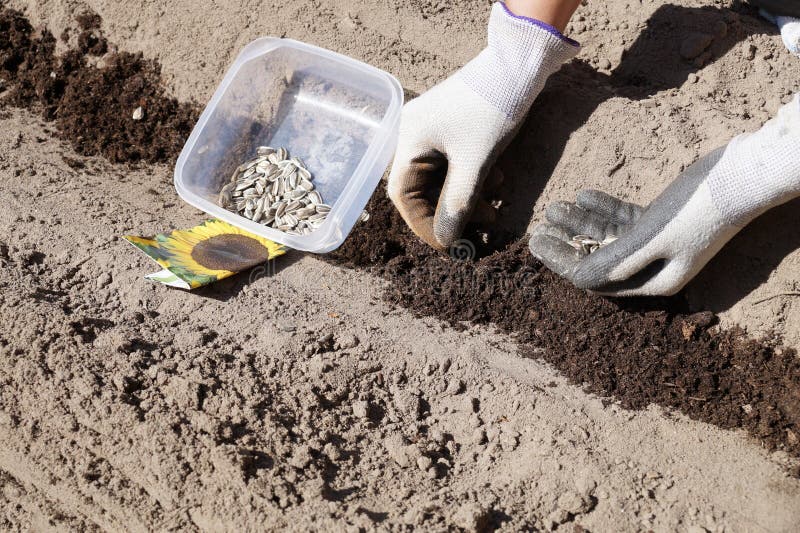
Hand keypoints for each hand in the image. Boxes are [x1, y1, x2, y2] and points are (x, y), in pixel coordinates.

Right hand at [388, 2, 577, 249]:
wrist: (519, 64)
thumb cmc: (493, 108)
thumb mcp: (477, 162)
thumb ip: (458, 203)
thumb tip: (446, 241)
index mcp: (409, 141)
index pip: (404, 196)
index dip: (424, 225)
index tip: (449, 245)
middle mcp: (413, 137)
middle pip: (422, 190)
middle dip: (452, 212)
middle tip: (480, 228)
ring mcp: (432, 133)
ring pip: (441, 180)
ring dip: (467, 199)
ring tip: (495, 207)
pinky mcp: (451, 131)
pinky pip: (454, 166)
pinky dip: (473, 181)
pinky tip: (497, 183)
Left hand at [529, 95, 799, 295]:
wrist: (744, 174)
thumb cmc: (697, 208)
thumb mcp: (650, 236)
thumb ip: (613, 260)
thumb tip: (577, 280)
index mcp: (655, 280)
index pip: (597, 279)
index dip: (564, 263)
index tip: (538, 245)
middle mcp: (656, 266)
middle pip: (599, 258)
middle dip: (567, 244)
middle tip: (536, 229)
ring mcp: (660, 242)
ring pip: (610, 235)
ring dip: (581, 222)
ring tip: (552, 208)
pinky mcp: (663, 219)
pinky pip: (625, 219)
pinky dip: (604, 208)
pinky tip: (582, 195)